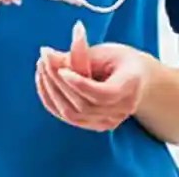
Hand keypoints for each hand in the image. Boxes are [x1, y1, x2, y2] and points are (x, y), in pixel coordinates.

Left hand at [35, 20, 150, 131]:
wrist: (137, 80)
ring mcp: (107, 123)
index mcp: (129, 88)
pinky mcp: (94, 125)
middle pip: (83, 105)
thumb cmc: (121, 60)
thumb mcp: (105, 51)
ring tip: (41, 65)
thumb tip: (49, 55)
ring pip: (71, 114)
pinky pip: (67, 117)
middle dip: (58, 81)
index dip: (79, 84)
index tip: (60, 68)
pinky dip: (50, 99)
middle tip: (44, 56)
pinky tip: (42, 79)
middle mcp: (120, 111)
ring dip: (50, 89)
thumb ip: (80, 54)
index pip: (102, 94)